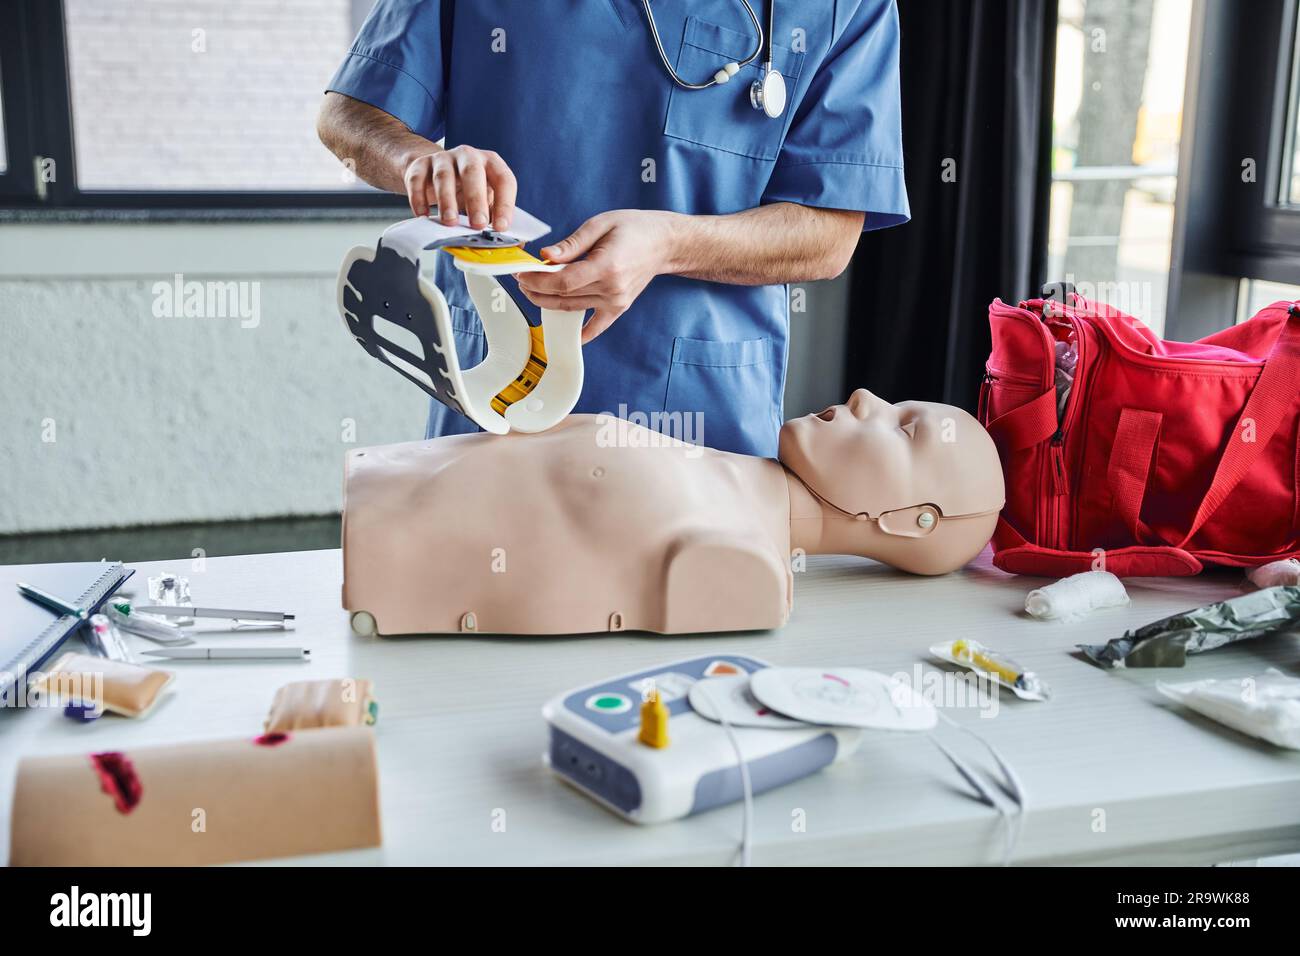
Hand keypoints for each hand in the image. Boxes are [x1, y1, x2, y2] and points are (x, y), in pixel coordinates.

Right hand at [402, 145, 516, 231]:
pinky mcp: (420, 165)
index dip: (505, 204)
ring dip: (447, 201)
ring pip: (444, 176)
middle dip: (476, 199)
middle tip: (478, 225)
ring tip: (450, 223)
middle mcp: (468, 156)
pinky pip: (417, 179)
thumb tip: (514, 243)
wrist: (434, 172)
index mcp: (491, 163)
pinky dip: (419, 198)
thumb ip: (496, 216)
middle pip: (472, 173)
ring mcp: (443, 158)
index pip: (504, 180)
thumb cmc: (467, 188)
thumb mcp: (486, 198)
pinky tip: (424, 215)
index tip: (501, 227)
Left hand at [517, 210, 680, 342]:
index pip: (563, 281)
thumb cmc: (635, 229)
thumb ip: (572, 243)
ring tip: (533, 292)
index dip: (538, 280)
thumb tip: (546, 256)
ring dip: (548, 303)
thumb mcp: (600, 224)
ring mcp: (616, 302)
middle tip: (522, 281)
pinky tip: (564, 332)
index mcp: (606, 266)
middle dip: (537, 290)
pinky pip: (596, 327)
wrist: (664, 244)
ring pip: (572, 309)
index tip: (523, 274)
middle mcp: (612, 288)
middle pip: (564, 296)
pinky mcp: (618, 308)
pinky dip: (580, 333)